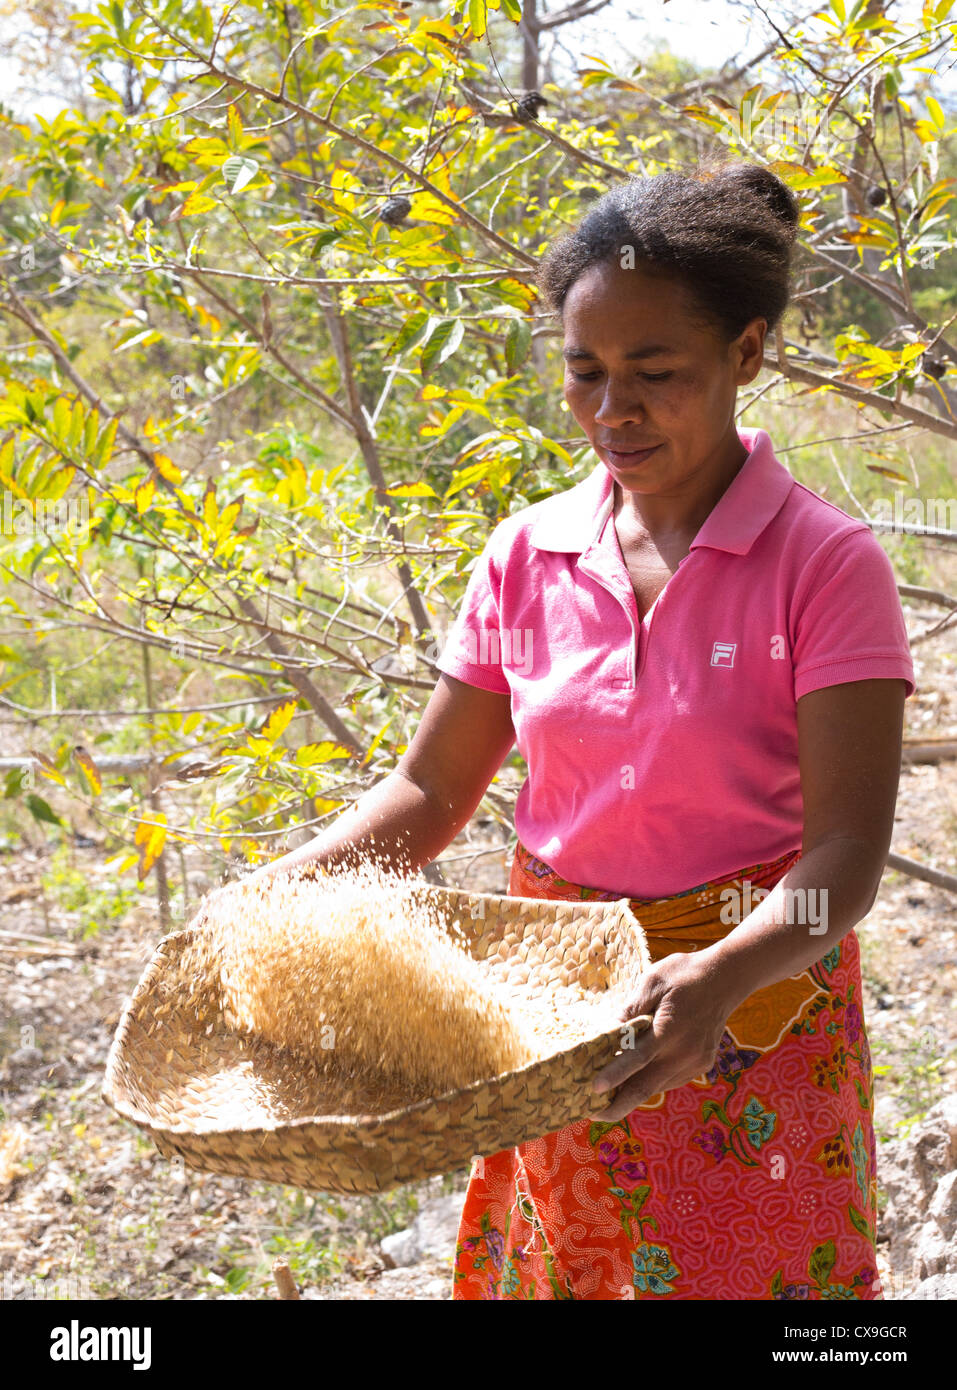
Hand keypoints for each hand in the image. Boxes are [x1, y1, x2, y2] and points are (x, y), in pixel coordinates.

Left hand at [587, 948, 739, 1122]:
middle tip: (592, 1113)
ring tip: (606, 1094)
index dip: (614, 1075)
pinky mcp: (701, 1065)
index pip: (636, 1058)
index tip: (593, 1090)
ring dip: (631, 1093)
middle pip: (645, 1088)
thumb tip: (610, 1031)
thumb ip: (631, 1009)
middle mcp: (684, 1053)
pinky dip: (650, 1079)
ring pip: (656, 1086)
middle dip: (617, 1106)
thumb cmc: (684, 974)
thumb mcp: (652, 981)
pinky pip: (669, 1079)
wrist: (726, 978)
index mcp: (670, 1030)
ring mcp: (695, 1062)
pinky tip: (635, 1074)